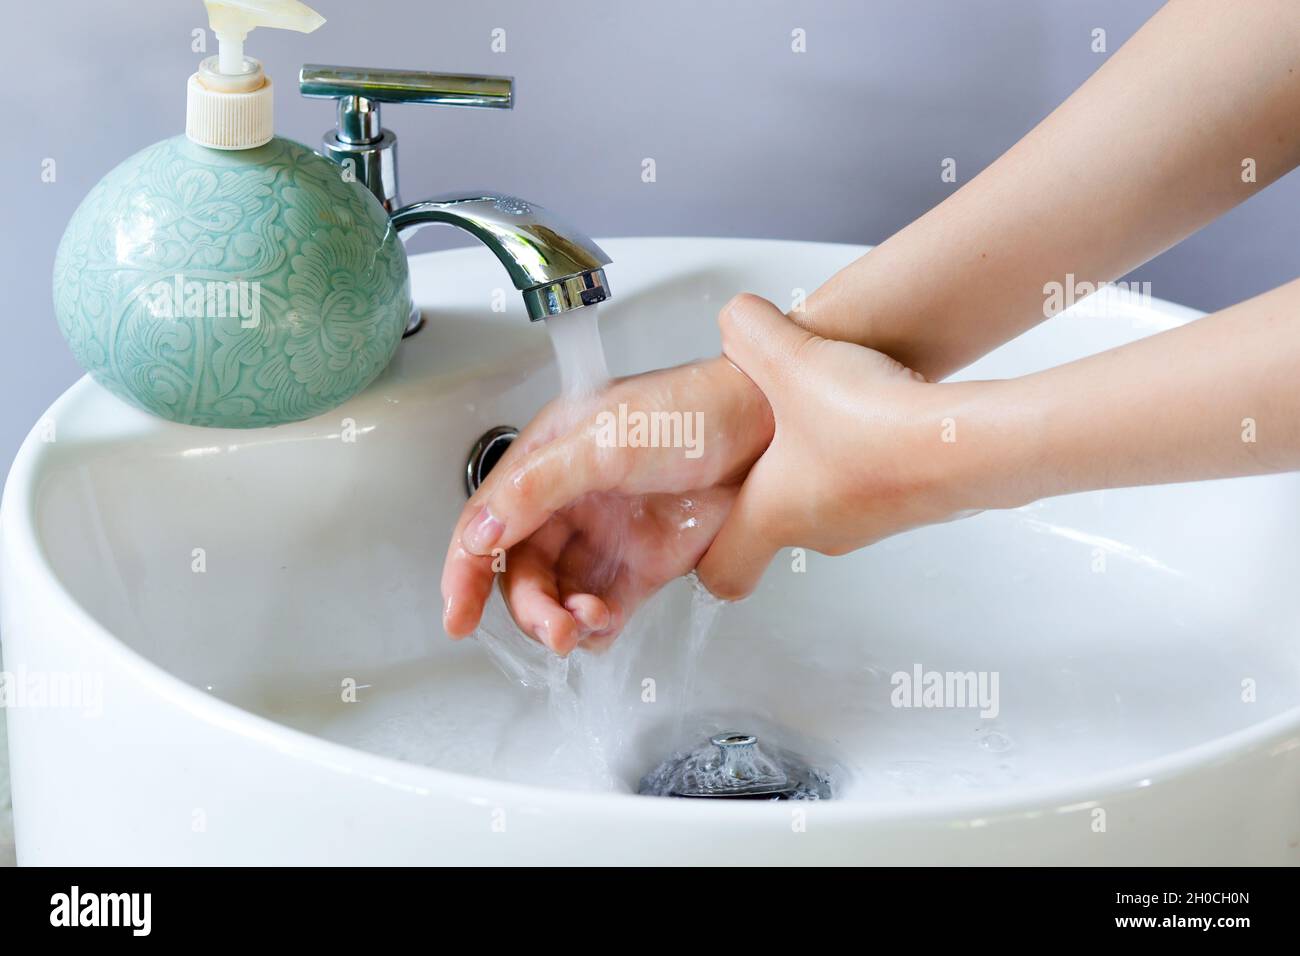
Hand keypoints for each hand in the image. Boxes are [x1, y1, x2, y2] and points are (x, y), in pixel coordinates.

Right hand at [441, 357, 773, 653]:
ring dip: (562, 620)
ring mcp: (606, 534)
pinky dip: (597, 626)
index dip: (464, 571)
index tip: (456, 616)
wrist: (769, 428)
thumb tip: (482, 531)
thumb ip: (538, 488)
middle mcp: (569, 499)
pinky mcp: (645, 563)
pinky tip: (605, 624)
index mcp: (545, 461)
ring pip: (560, 595)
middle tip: (552, 627)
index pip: (487, 522)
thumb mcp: (605, 443)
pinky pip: (604, 608)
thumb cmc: (692, 410)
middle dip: (529, 606)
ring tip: (584, 624)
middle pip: (523, 570)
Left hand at [697, 294, 1029, 598]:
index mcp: (773, 517)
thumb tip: (734, 321)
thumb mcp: (790, 360)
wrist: (964, 440)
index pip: (721, 574)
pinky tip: (868, 413)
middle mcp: (820, 531)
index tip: (697, 529)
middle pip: (772, 532)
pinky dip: (861, 459)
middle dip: (759, 493)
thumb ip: (749, 332)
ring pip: (823, 507)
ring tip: (815, 415)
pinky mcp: (909, 504)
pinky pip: (869, 488)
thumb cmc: (874, 423)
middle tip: (751, 450)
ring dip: (813, 469)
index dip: (701, 557)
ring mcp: (868, 523)